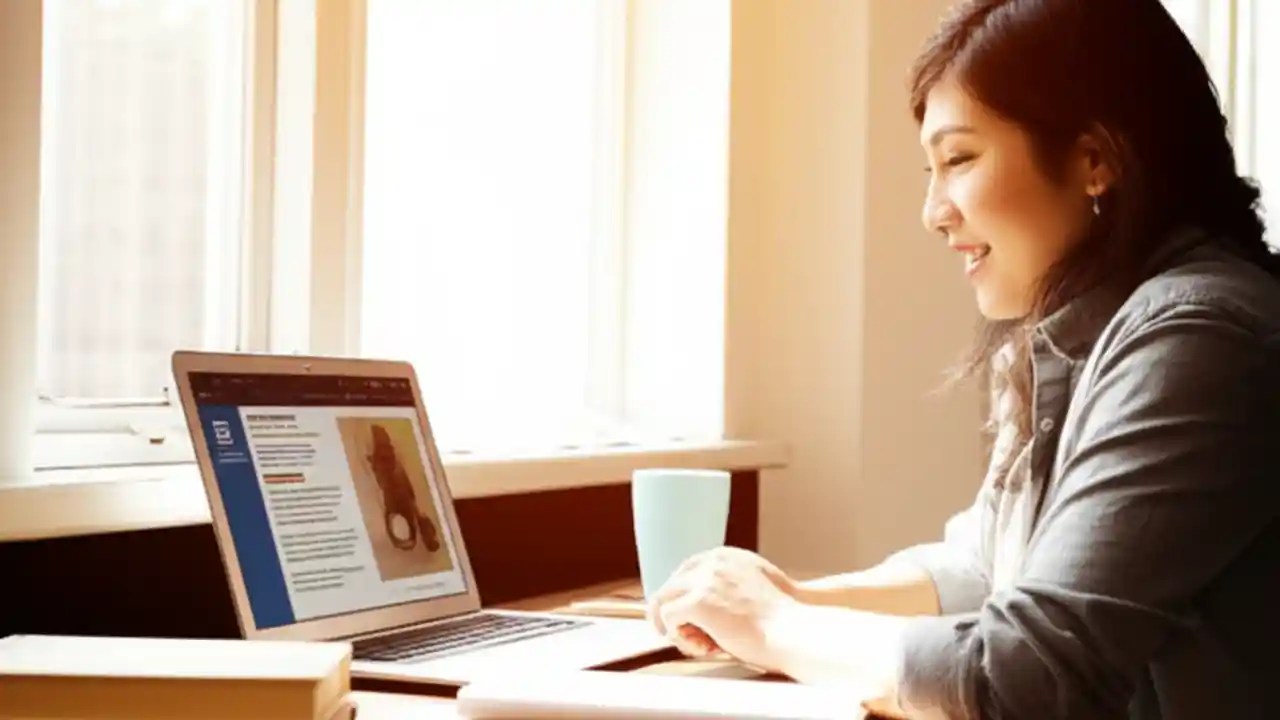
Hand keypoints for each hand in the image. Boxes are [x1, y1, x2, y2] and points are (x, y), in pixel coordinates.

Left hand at [646, 547, 799, 669]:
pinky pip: (668, 618)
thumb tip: (708, 606)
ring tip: (702, 644)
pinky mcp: (699, 601)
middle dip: (676, 614)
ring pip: (663, 600)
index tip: (693, 621)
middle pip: (670, 585)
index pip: (686, 571)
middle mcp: (712, 561)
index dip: (685, 599)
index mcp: (726, 556)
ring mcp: (704, 579)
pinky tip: (706, 647)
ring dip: (676, 627)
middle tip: (695, 638)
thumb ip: (732, 585)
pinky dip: (680, 637)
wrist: (795, 632)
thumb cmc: (783, 620)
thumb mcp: (758, 585)